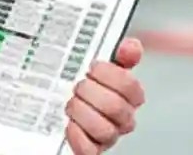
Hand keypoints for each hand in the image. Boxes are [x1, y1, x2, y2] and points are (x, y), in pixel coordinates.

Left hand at [65, 38, 145, 154]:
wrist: (61, 111)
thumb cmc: (88, 89)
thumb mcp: (102, 68)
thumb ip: (119, 56)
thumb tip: (131, 46)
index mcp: (130, 96)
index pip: (129, 85)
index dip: (108, 74)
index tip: (92, 67)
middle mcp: (122, 118)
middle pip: (115, 107)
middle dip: (90, 92)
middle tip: (78, 86)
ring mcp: (109, 135)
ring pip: (104, 129)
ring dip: (81, 112)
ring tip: (72, 103)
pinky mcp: (92, 149)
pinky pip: (88, 149)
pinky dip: (76, 135)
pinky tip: (70, 123)